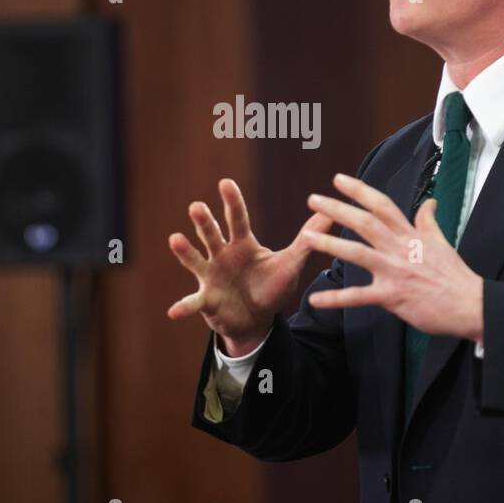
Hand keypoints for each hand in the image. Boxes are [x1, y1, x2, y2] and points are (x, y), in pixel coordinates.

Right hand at [167, 178, 334, 355]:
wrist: (256, 319)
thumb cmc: (270, 286)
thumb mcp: (290, 264)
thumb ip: (307, 240)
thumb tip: (331, 214)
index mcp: (242, 244)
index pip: (237, 218)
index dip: (232, 201)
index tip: (225, 182)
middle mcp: (222, 255)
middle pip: (212, 234)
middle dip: (204, 221)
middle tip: (196, 206)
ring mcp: (211, 276)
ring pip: (197, 260)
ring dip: (185, 251)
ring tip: (175, 239)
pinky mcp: (206, 300)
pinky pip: (192, 303)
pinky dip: (182, 307)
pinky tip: (172, 312)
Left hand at [301, 173, 483, 341]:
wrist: (470, 304)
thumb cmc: (456, 276)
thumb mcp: (443, 241)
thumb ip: (429, 221)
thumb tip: (429, 202)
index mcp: (410, 235)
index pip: (382, 205)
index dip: (359, 190)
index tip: (339, 180)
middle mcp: (399, 248)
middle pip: (364, 222)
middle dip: (337, 209)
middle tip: (313, 200)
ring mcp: (394, 271)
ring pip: (357, 253)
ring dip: (329, 245)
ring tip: (306, 238)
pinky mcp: (392, 296)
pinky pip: (358, 297)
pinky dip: (336, 299)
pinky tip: (316, 299)